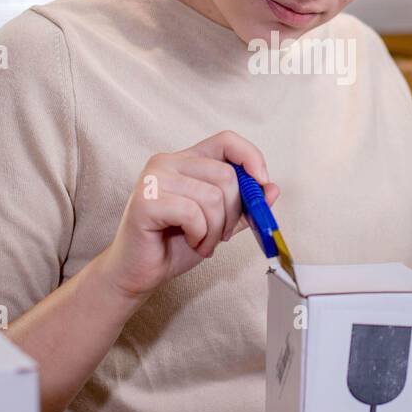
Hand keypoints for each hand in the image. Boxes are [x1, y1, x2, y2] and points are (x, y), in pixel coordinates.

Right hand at [100, 130, 279, 303]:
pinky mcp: (145, 199)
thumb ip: (245, 205)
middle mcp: (167, 162)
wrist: (139, 272)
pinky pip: (193, 213)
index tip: (261, 183)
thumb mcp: (219, 223)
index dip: (251, 157)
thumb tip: (272, 189)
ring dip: (215, 230)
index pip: (226, 140)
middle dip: (233, 213)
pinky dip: (200, 234)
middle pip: (226, 175)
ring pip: (213, 197)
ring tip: (202, 242)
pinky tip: (190, 241)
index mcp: (186, 160)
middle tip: (220, 234)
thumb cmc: (173, 245)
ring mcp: (154, 178)